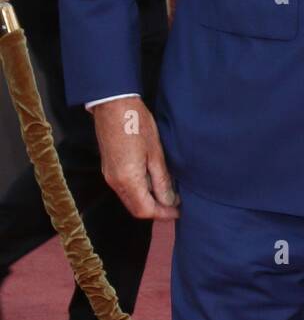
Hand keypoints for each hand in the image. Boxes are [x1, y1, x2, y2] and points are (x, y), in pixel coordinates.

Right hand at [91, 97, 178, 220]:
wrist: (113, 105)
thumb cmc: (137, 124)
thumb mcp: (156, 153)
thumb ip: (162, 180)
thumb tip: (169, 201)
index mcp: (128, 179)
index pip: (145, 210)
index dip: (163, 214)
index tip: (178, 211)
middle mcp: (115, 182)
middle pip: (135, 208)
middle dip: (155, 211)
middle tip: (175, 206)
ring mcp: (110, 176)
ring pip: (129, 199)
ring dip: (147, 202)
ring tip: (167, 195)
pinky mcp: (109, 169)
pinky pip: (124, 189)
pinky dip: (139, 192)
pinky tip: (153, 183)